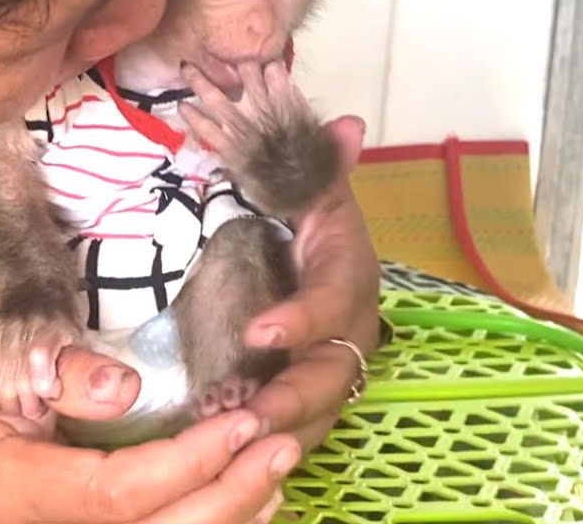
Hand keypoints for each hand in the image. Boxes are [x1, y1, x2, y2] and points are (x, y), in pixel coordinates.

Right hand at [0, 335, 301, 523]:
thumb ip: (55, 370)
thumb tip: (126, 386)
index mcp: (12, 489)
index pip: (116, 495)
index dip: (185, 465)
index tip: (239, 422)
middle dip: (230, 495)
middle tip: (283, 443)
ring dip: (232, 516)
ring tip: (278, 465)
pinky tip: (252, 498)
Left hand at [244, 115, 382, 448]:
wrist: (314, 253)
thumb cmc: (309, 220)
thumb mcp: (313, 189)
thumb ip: (322, 164)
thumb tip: (347, 125)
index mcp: (349, 276)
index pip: (332, 302)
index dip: (302, 319)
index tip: (260, 330)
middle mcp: (350, 330)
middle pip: (332, 374)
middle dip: (292, 399)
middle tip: (249, 416)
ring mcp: (333, 367)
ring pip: (318, 412)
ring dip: (281, 433)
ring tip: (234, 445)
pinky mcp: (311, 394)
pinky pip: (299, 429)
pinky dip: (272, 446)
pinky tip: (232, 457)